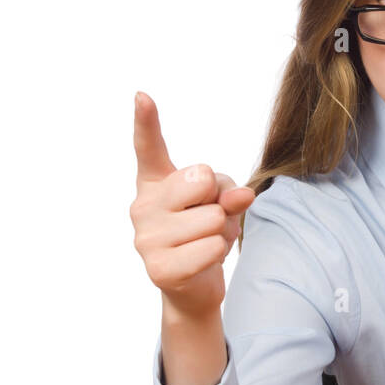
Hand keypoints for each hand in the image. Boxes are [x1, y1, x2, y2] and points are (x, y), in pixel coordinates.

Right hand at [130, 91, 255, 318]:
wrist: (194, 287)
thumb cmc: (206, 233)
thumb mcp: (221, 203)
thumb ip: (228, 192)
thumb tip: (243, 196)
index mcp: (153, 183)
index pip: (148, 148)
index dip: (146, 122)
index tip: (142, 96)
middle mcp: (141, 206)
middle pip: (201, 179)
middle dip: (218, 198)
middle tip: (208, 217)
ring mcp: (145, 239)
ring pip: (212, 218)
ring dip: (221, 231)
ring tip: (206, 242)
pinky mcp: (158, 269)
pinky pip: (211, 248)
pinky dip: (218, 253)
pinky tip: (203, 260)